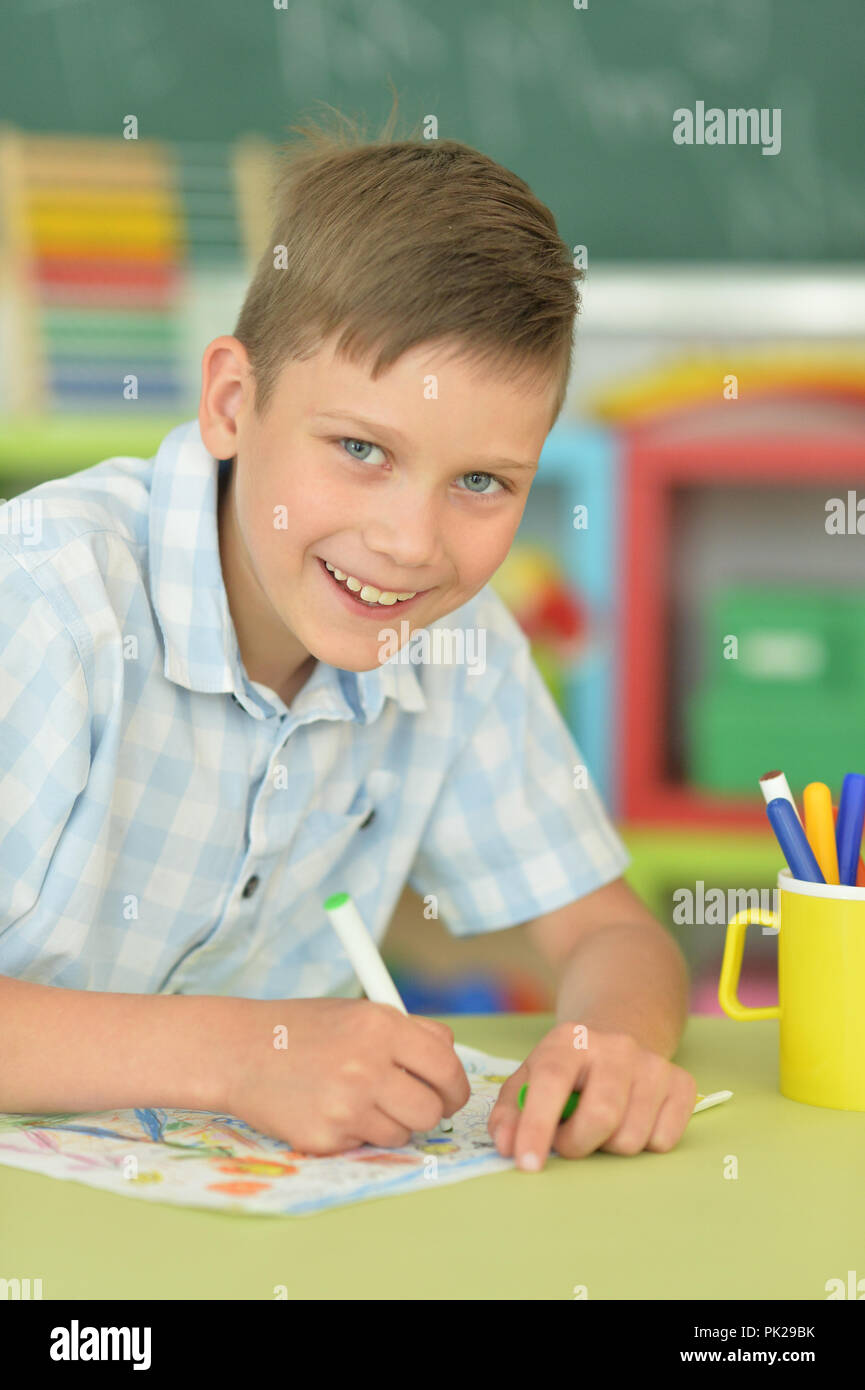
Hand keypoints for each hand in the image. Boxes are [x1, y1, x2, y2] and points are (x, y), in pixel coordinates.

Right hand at [221, 996, 469, 1154]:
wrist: (238, 1051)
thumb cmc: (303, 1030)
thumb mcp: (359, 1013)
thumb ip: (408, 1034)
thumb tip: (450, 1059)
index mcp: (381, 1026)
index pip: (447, 1065)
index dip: (454, 1085)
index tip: (449, 1093)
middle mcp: (368, 1064)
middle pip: (432, 1109)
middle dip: (427, 1110)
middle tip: (408, 1103)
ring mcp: (346, 1105)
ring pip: (403, 1133)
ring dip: (390, 1124)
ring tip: (358, 1100)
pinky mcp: (326, 1137)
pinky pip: (365, 1146)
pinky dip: (356, 1134)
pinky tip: (330, 1110)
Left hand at [487, 1022, 696, 1170]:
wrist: (618, 1037)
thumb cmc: (565, 1069)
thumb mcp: (528, 1080)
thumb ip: (509, 1113)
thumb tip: (507, 1147)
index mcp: (569, 1040)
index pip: (551, 1082)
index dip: (537, 1125)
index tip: (527, 1164)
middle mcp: (616, 1046)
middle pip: (601, 1116)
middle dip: (578, 1144)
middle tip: (568, 1141)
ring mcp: (653, 1063)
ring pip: (632, 1137)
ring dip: (609, 1147)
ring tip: (600, 1125)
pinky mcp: (683, 1083)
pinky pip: (663, 1141)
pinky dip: (643, 1145)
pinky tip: (630, 1120)